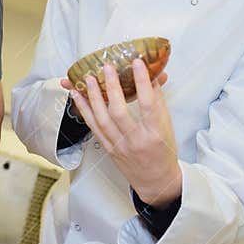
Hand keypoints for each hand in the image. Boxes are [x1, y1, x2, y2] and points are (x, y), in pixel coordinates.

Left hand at [66, 59, 182, 207]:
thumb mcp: (167, 125)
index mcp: (155, 133)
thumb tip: (154, 74)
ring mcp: (119, 146)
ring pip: (102, 120)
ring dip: (93, 97)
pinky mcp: (108, 148)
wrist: (155, 180)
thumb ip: (158, 100)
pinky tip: (77, 95)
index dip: (142, 82)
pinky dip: (84, 110)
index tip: (137, 63)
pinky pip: (93, 127)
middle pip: (120, 112)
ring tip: (89, 78)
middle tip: (107, 67)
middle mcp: (135, 140)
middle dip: (111, 88)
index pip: (148, 104)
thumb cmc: (163, 151)